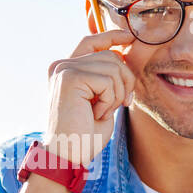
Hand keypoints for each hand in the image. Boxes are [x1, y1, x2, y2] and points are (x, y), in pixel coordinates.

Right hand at [43, 30, 134, 167]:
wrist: (68, 156)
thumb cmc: (84, 135)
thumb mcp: (101, 101)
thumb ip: (108, 79)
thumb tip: (124, 57)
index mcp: (66, 69)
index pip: (91, 41)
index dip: (112, 36)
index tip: (130, 36)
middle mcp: (62, 65)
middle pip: (111, 55)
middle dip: (126, 80)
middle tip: (120, 105)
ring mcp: (64, 69)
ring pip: (113, 66)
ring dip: (117, 94)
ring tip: (102, 112)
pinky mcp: (69, 77)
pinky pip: (108, 80)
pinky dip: (110, 100)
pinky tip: (96, 114)